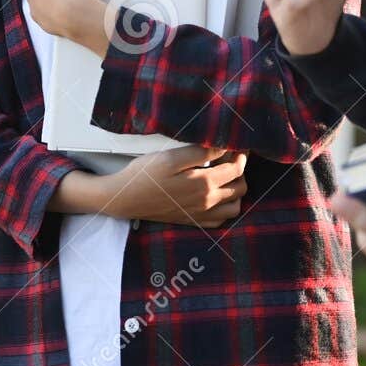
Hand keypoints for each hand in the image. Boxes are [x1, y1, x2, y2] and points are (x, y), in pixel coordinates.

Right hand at [96, 144, 248, 227]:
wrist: (125, 199)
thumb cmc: (146, 175)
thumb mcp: (172, 157)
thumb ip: (201, 153)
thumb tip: (224, 147)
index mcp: (204, 184)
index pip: (236, 168)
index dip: (240, 154)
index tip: (236, 144)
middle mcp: (207, 202)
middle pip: (240, 187)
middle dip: (240, 170)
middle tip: (230, 156)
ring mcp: (201, 215)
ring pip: (235, 206)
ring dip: (236, 190)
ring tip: (226, 175)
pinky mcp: (193, 222)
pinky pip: (221, 220)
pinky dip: (226, 207)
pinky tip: (217, 195)